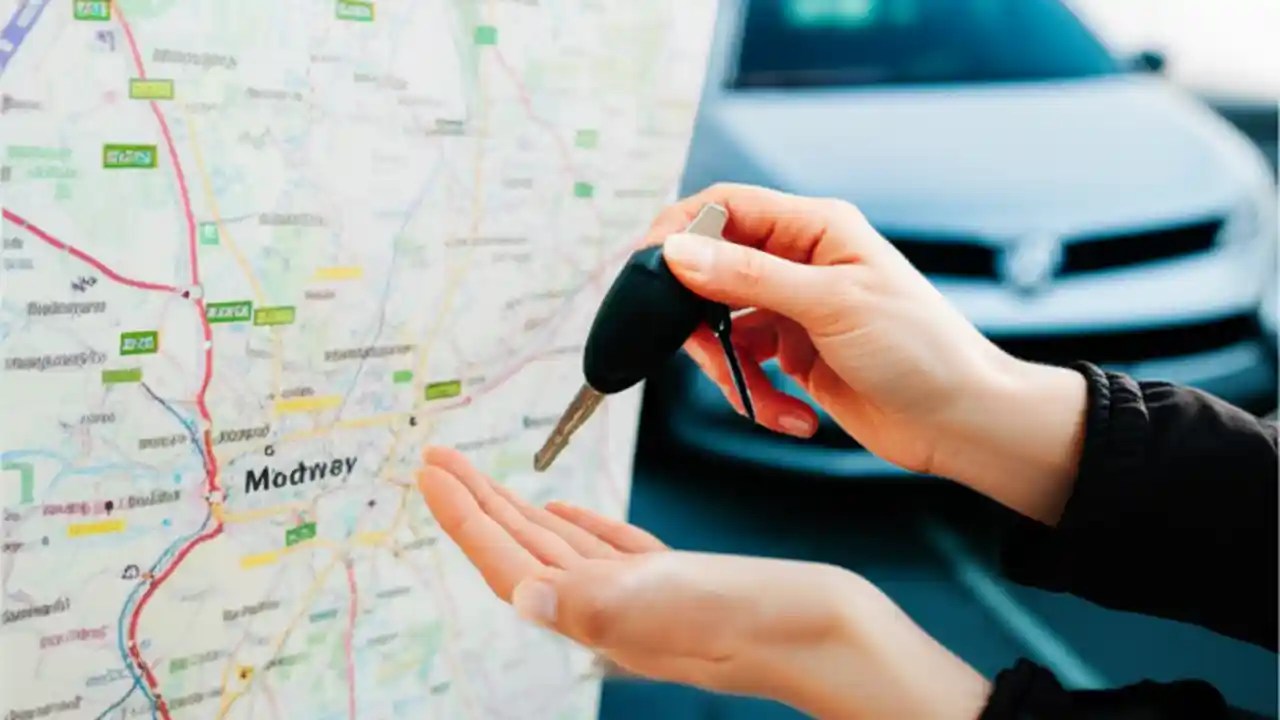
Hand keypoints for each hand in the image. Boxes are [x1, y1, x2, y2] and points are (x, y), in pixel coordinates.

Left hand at [416, 447, 991, 718]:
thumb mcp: (674, 603)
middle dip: (477, 503)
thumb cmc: (763, 623)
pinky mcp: (677, 580)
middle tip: (436, 460)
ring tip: (482, 476)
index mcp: (599, 613)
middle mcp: (610, 608)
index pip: (510, 561)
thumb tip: (523, 596)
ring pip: (561, 546)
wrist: (835, 638)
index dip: (464, 517)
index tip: (429, 473)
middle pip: (523, 549)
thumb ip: (595, 599)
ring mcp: (643, 596)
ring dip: (518, 509)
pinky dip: (579, 524)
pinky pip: (608, 549)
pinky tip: (562, 510)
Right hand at [646, 183, 1087, 522]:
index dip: (679, 231)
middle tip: (711, 355)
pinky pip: (745, 368)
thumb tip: (678, 251)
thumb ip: (749, 276)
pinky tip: (792, 416)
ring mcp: (794, 310)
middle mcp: (800, 262)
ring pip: (722, 328)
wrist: (960, 421)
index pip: (726, 208)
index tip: (645, 268)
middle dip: (702, 322)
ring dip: (733, 371)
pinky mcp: (794, 355)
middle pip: (712, 273)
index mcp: (815, 228)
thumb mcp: (831, 304)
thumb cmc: (920, 349)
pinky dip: (757, 396)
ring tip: (767, 401)